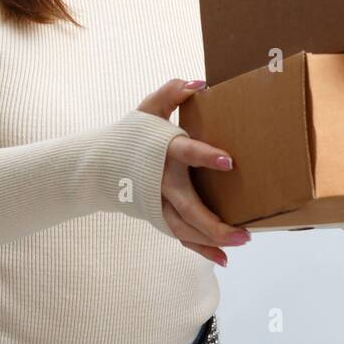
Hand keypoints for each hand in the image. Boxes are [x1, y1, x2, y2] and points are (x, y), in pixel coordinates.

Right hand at [138, 78, 252, 267]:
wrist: (99, 166)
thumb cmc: (131, 135)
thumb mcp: (148, 109)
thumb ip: (172, 92)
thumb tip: (200, 83)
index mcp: (162, 152)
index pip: (185, 153)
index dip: (205, 156)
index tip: (228, 160)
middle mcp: (160, 183)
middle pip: (188, 206)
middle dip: (214, 222)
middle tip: (243, 231)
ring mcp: (158, 205)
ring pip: (185, 228)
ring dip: (213, 239)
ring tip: (241, 241)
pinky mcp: (159, 217)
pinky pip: (182, 237)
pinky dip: (201, 249)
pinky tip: (224, 259)